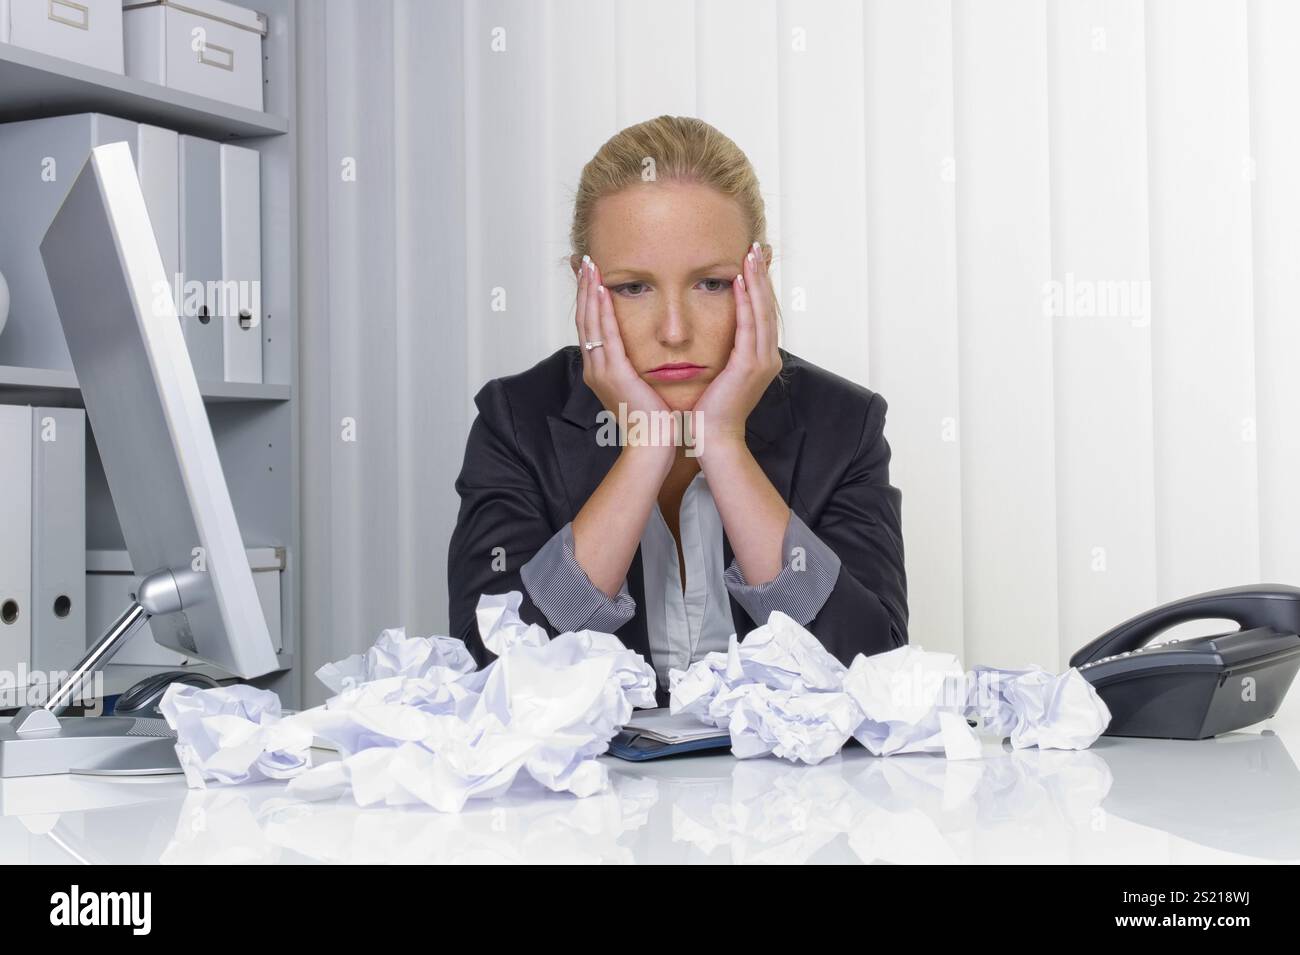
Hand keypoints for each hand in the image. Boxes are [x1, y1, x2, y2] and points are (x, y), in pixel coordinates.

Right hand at [575, 257, 676, 463]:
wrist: (652, 446)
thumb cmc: (653, 422)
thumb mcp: (641, 389)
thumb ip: (637, 371)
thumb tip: (643, 357)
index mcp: (600, 371)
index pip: (591, 328)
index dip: (588, 301)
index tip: (590, 277)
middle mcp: (595, 368)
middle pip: (584, 320)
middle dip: (583, 289)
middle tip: (584, 262)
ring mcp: (601, 371)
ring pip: (590, 323)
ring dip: (588, 292)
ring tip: (589, 266)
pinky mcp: (614, 373)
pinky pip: (605, 335)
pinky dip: (601, 311)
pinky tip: (600, 290)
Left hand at [692, 242, 781, 454]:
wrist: (713, 439)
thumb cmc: (710, 412)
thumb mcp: (720, 376)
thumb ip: (722, 355)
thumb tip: (712, 337)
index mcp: (760, 359)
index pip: (761, 314)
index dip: (759, 286)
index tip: (753, 261)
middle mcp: (767, 358)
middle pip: (767, 307)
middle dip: (762, 276)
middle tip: (758, 247)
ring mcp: (762, 362)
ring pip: (762, 312)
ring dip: (757, 281)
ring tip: (752, 255)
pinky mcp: (749, 367)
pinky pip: (748, 327)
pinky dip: (746, 302)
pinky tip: (740, 282)